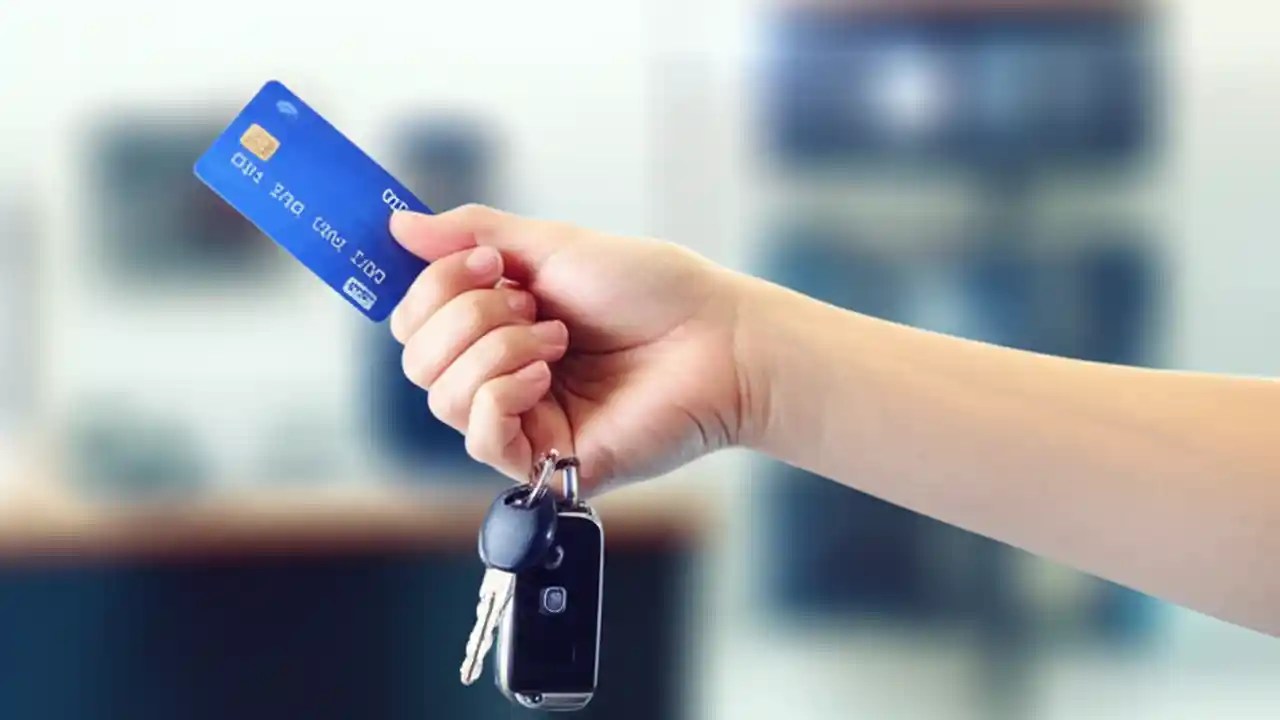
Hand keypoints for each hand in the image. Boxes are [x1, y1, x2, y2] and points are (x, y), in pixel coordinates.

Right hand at [388, 204, 746, 493]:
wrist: (714, 337)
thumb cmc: (651, 291)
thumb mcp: (552, 246)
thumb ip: (472, 234)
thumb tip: (398, 226)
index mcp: (496, 326)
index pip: (413, 321)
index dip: (433, 288)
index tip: (490, 263)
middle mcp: (500, 375)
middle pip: (417, 359)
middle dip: (466, 316)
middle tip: (530, 302)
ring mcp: (523, 422)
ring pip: (442, 397)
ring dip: (494, 349)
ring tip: (556, 338)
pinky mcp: (547, 462)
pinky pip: (481, 437)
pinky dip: (503, 393)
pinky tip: (547, 376)